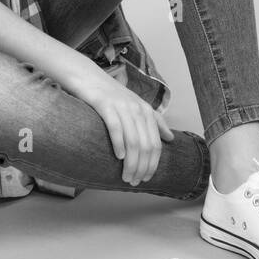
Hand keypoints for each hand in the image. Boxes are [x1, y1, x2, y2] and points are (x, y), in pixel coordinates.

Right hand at [66, 67, 174, 185]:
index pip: (155, 144)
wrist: (87, 77)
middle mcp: (137, 109)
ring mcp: (122, 107)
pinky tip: (118, 157)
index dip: (152, 164)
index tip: (146, 179)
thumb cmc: (111, 95)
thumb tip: (171, 138)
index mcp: (146, 111)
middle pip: (146, 145)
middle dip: (142, 167)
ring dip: (131, 163)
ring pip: (132, 141)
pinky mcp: (105, 105)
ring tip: (126, 176)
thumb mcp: (136, 105)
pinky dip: (118, 144)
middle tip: (134, 181)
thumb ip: (155, 121)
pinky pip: (116, 128)